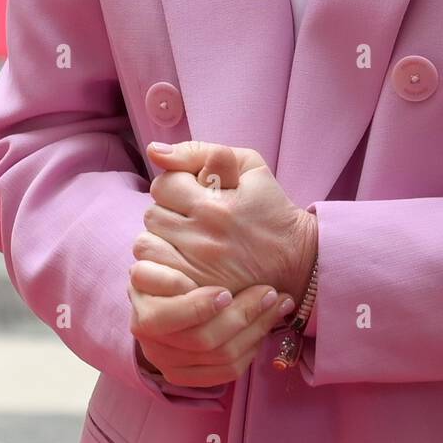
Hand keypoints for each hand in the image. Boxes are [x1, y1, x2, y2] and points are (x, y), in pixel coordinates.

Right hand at [128, 259, 295, 387]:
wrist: (177, 286)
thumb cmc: (182, 259)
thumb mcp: (178, 248)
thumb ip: (183, 247)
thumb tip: (209, 250)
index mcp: (142, 302)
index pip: (163, 317)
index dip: (197, 307)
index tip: (226, 292)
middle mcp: (148, 336)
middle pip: (200, 339)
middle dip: (242, 314)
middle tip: (269, 291)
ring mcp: (166, 360)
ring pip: (220, 355)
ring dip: (257, 327)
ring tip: (280, 301)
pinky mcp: (187, 375)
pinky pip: (227, 371)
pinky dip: (253, 346)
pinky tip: (267, 323)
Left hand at [138, 142, 318, 305]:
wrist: (296, 258)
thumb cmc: (271, 207)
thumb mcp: (249, 165)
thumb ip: (201, 152)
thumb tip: (154, 150)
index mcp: (214, 204)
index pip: (163, 185)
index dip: (175, 185)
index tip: (194, 192)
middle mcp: (201, 238)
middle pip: (152, 215)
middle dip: (167, 211)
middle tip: (190, 216)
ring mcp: (196, 268)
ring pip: (146, 246)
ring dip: (160, 238)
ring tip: (183, 238)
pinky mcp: (194, 292)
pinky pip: (154, 276)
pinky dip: (161, 265)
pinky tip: (181, 259)